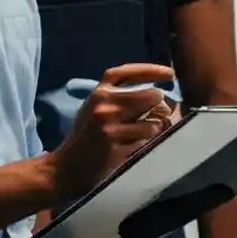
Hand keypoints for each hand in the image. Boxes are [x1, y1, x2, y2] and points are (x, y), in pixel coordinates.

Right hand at [47, 64, 174, 199]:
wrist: (67, 167)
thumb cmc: (86, 135)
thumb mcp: (96, 108)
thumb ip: (121, 98)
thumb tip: (158, 96)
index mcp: (98, 91)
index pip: (128, 72)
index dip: (151, 70)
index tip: (169, 74)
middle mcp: (103, 104)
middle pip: (150, 96)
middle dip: (160, 105)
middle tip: (159, 113)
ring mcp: (109, 126)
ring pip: (153, 121)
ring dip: (154, 128)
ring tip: (143, 133)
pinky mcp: (115, 146)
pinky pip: (146, 140)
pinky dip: (146, 142)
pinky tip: (135, 145)